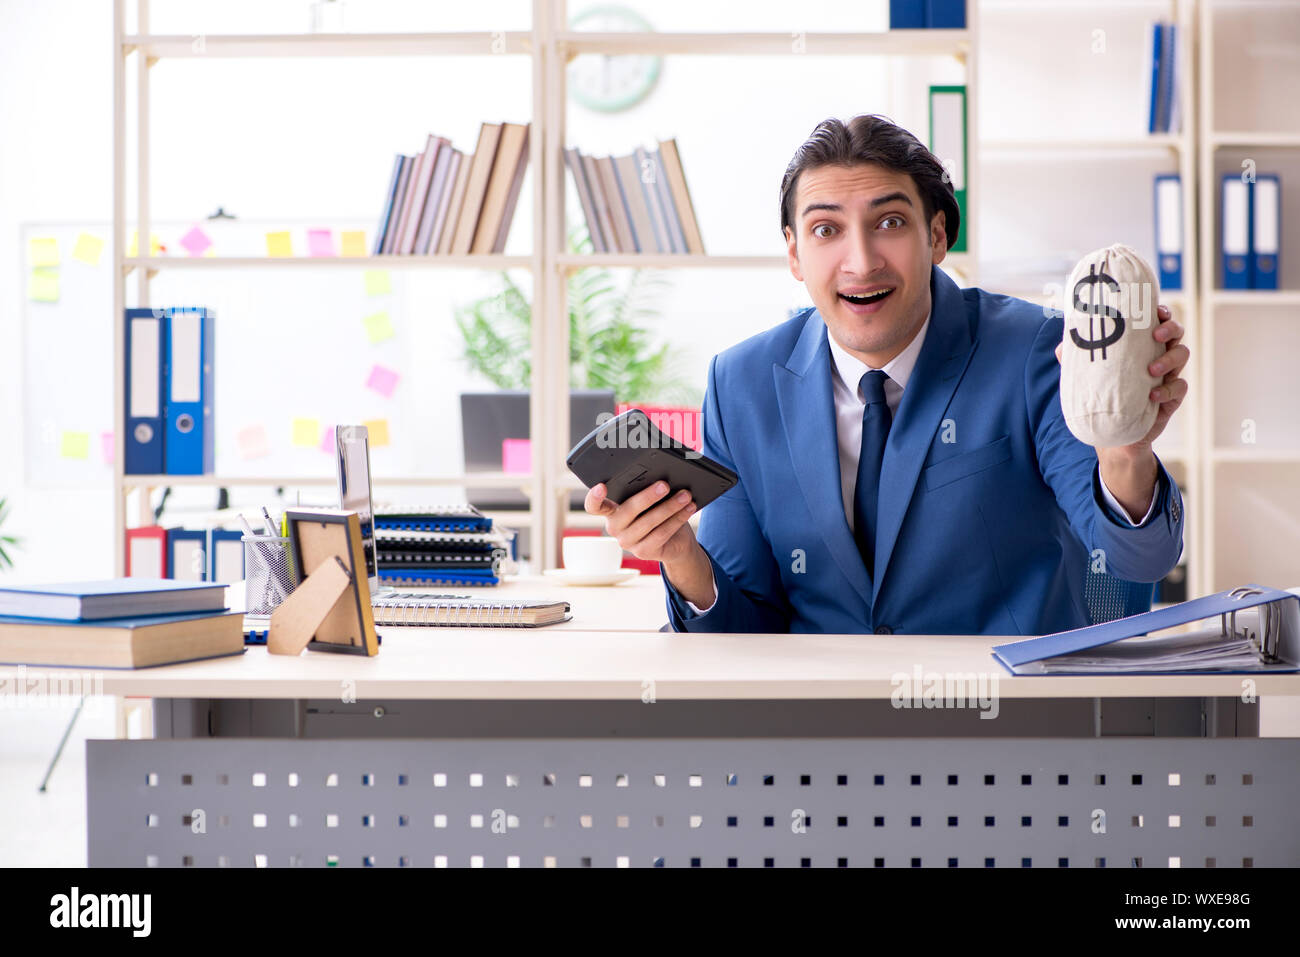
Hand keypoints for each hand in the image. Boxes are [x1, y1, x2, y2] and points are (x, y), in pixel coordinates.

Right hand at [585, 481, 699, 564]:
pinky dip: (677, 518)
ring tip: (685, 495)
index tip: (601, 486)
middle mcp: (615, 528)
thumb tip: (661, 475)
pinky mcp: (643, 552)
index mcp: (611, 511)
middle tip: (664, 485)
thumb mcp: (651, 499)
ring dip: (670, 506)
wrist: (675, 541)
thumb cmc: (659, 512)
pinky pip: (662, 533)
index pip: (594, 506)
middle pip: (628, 510)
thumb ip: (647, 489)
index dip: (594, 497)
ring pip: (649, 522)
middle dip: (648, 496)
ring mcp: (627, 542)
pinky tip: (688, 509)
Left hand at [1054, 302, 1189, 451]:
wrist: (1114, 432)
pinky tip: (1152, 396)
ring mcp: (1169, 375)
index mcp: (1141, 345)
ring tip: (1151, 370)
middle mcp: (1159, 355)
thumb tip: (1061, 347)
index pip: (1157, 321)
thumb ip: (1076, 360)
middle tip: (1156, 336)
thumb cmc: (1103, 394)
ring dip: (1169, 359)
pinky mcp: (1172, 397)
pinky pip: (1180, 387)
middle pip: (1176, 333)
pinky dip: (1168, 390)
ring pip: (1183, 355)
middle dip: (1171, 329)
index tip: (1156, 312)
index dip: (1162, 313)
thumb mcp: (1087, 375)